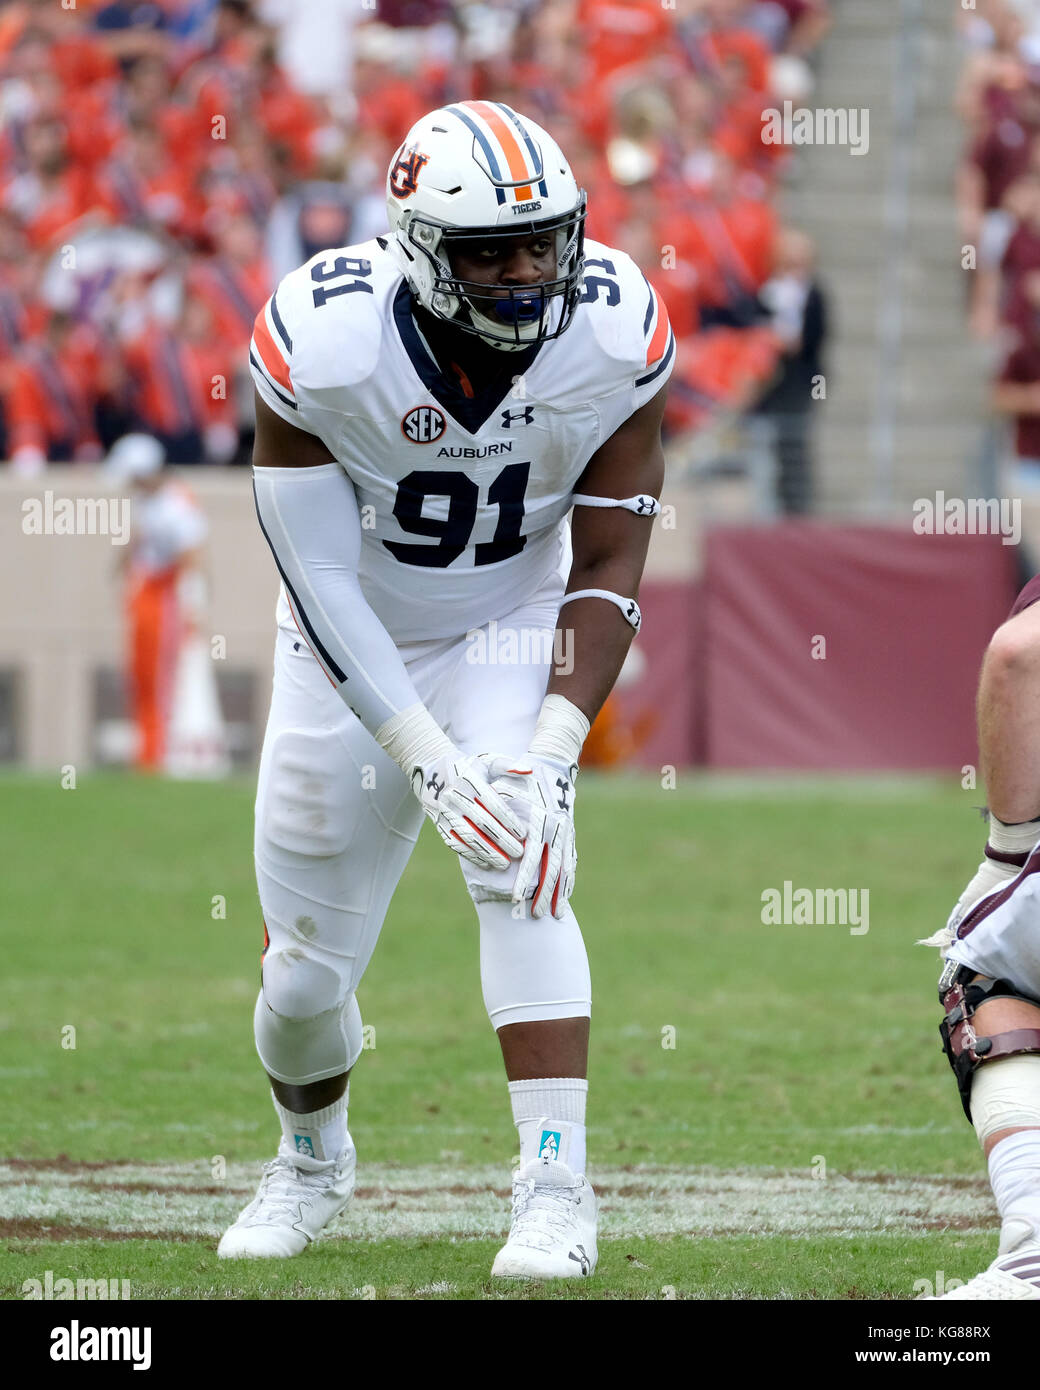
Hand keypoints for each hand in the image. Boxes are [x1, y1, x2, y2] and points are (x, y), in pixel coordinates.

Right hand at [412, 751, 526, 871]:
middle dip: (501, 840)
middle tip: (519, 853)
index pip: (492, 803)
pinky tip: (486, 863)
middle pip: (481, 822)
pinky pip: (455, 843)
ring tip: (505, 863)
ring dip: (487, 852)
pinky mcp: (439, 824)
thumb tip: (528, 771)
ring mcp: (445, 812)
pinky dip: (471, 854)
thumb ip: (507, 765)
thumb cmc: (469, 767)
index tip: (523, 834)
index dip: (508, 820)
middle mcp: (455, 796)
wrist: (432, 771)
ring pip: (468, 836)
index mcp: (470, 780)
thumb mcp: (486, 761)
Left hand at [493, 757, 577, 918]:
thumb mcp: (504, 786)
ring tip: (556, 915)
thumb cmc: (522, 777)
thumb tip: (476, 822)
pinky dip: (568, 880)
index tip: (516, 897)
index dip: (524, 878)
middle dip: (544, 894)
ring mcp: (565, 832)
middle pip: (551, 868)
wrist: (552, 765)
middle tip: (536, 916)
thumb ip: (494, 806)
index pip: (531, 855)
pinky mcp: (570, 833)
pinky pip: (570, 861)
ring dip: (560, 893)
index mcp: (539, 820)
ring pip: (564, 868)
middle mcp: (555, 829)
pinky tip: (565, 896)